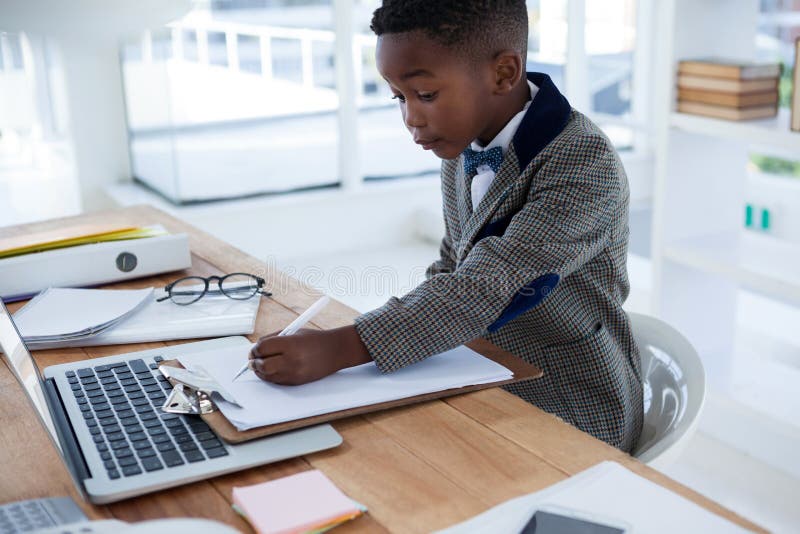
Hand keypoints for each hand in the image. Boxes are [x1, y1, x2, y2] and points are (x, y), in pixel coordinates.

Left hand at [249, 325, 370, 384]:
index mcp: (290, 344)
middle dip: (255, 362)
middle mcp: (292, 360)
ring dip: (260, 370)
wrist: (336, 351)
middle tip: (253, 359)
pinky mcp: (296, 382)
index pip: (263, 348)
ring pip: (268, 375)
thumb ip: (274, 339)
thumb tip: (256, 348)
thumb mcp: (294, 332)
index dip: (255, 349)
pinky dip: (270, 376)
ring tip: (260, 365)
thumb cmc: (314, 339)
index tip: (254, 349)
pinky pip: (276, 381)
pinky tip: (272, 370)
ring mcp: (294, 373)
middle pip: (262, 365)